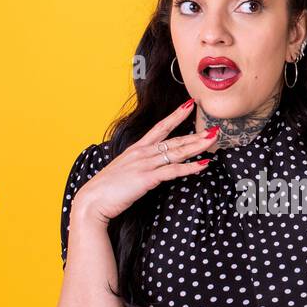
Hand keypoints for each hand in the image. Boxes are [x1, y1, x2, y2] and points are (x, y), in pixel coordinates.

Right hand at [72, 99, 218, 226]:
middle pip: (174, 140)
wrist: (92, 200)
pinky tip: (202, 166)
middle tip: (214, 128)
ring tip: (212, 140)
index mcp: (137, 149)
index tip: (189, 105)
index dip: (176, 116)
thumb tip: (148, 168)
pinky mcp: (147, 178)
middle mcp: (142, 153)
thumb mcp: (124, 171)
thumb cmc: (107, 189)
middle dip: (196, 134)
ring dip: (197, 146)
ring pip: (176, 152)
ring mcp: (145, 164)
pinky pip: (173, 171)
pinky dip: (190, 168)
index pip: (160, 127)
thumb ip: (137, 166)